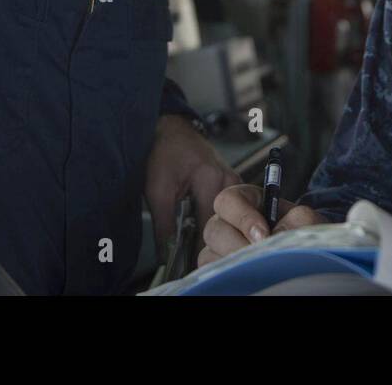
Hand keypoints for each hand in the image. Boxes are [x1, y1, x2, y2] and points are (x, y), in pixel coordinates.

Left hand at [145, 115, 240, 261]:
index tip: (190, 262)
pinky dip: (216, 219)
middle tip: (191, 252)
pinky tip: (201, 222)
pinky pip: (228, 209)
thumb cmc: (163, 152)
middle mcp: (229, 180)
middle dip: (209, 240)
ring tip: (195, 235)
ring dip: (214, 230)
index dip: (200, 247)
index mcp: (211, 178)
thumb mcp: (157, 190)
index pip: (212, 226)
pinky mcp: (232, 182)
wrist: (171, 128)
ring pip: (229, 218)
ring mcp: (234, 180)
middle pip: (224, 224)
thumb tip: (167, 257)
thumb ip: (164, 226)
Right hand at [198, 183, 325, 267]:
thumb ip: (297, 218)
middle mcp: (226, 222)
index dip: (243, 217)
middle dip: (239, 246)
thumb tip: (278, 234)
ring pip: (210, 254)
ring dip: (235, 263)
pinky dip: (229, 276)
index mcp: (244, 201)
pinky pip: (212, 271)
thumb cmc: (299, 232)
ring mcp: (218, 247)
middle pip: (214, 229)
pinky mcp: (217, 267)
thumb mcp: (304, 219)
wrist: (301, 253)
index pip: (228, 200)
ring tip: (260, 269)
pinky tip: (250, 278)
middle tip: (261, 257)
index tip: (263, 236)